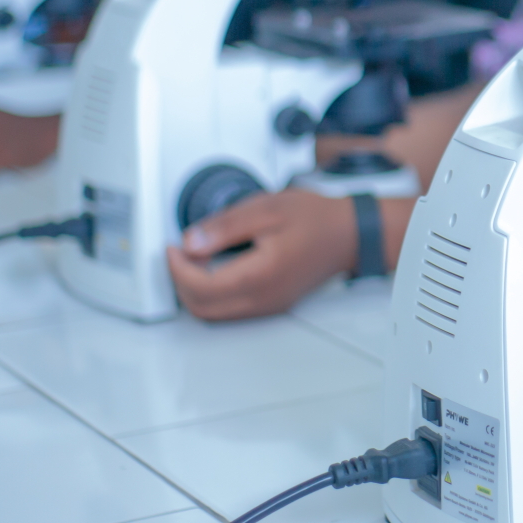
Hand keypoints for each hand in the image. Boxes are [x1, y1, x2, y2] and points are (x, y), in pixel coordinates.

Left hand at [166, 189, 356, 319]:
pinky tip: (214, 268)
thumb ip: (224, 226)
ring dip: (195, 290)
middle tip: (178, 254)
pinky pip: (231, 309)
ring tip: (195, 259)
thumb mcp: (266, 208)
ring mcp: (268, 305)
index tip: (172, 247)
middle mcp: (263, 299)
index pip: (200, 287)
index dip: (177, 267)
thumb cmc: (317, 220)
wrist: (351, 234)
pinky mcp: (272, 304)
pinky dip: (213, 293)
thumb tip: (191, 241)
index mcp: (260, 276)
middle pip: (202, 308)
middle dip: (181, 281)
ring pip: (215, 314)